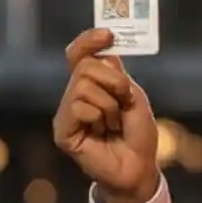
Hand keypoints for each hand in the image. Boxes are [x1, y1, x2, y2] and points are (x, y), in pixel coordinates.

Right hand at [53, 28, 159, 202]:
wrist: (138, 167)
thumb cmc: (138, 134)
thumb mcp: (134, 97)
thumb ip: (117, 75)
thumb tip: (104, 54)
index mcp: (92, 84)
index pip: (79, 55)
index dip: (88, 41)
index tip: (108, 35)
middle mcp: (75, 95)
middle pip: (85, 66)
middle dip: (114, 81)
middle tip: (124, 102)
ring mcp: (67, 113)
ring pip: (83, 86)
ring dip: (109, 104)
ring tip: (114, 123)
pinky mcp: (62, 131)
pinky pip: (79, 107)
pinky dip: (98, 116)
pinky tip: (101, 132)